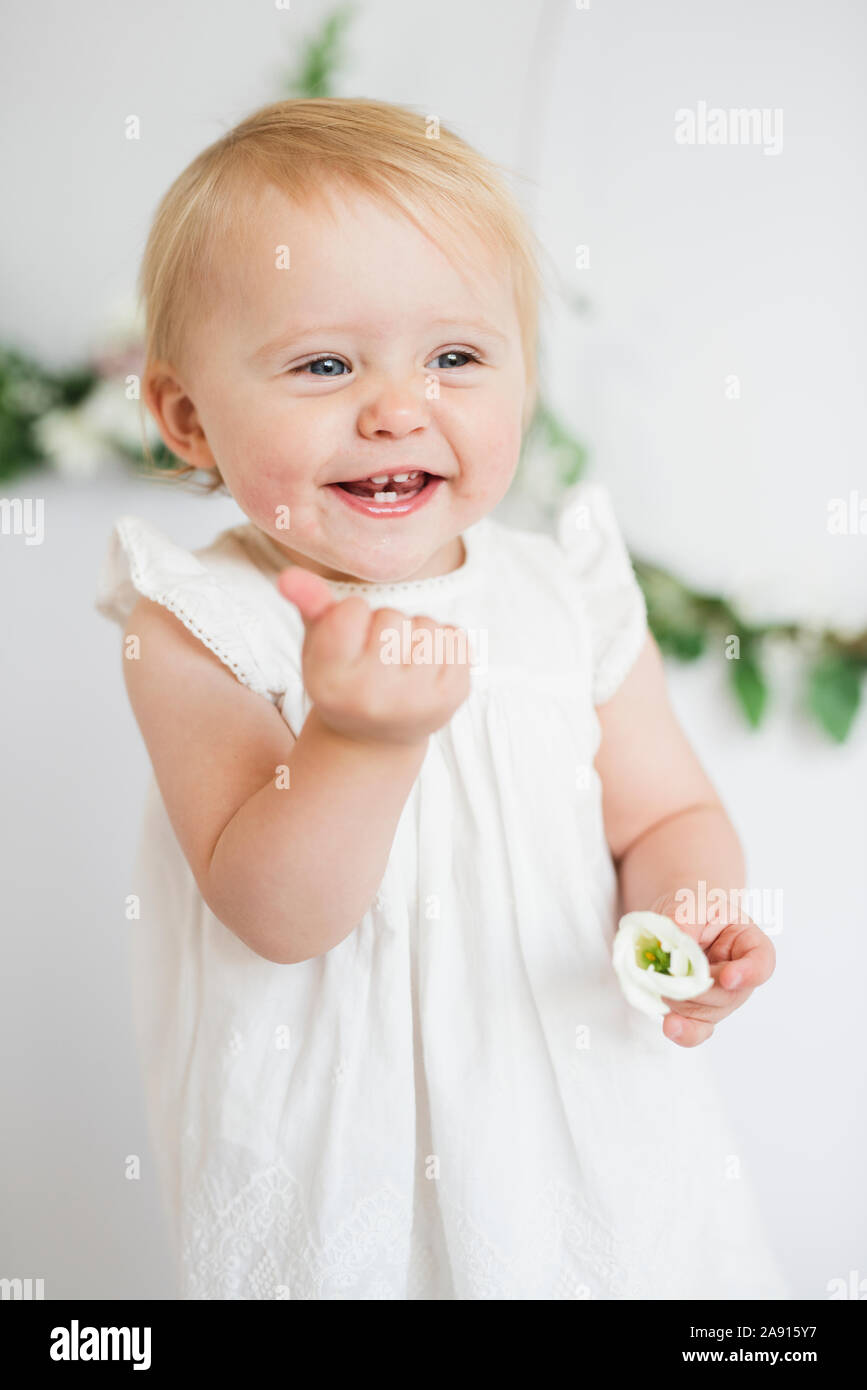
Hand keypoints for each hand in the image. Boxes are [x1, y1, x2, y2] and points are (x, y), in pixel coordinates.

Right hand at [277, 565, 471, 746]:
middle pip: (391, 617)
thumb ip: (308, 606)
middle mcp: (373, 697)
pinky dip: (444, 645)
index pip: (352, 610)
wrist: (377, 738)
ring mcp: (417, 701)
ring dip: (416, 634)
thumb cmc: (343, 679)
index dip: (352, 616)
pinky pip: (457, 639)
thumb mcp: (318, 646)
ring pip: (427, 626)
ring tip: (402, 664)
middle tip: (377, 657)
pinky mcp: (452, 699)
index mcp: (331, 683)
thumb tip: (289, 575)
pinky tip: (427, 670)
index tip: (349, 642)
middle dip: (386, 626)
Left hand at [648, 891, 776, 1046]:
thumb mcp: (692, 904)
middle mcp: (740, 976)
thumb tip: (675, 947)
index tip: (727, 978)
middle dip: (699, 990)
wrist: (676, 921)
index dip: (749, 973)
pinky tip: (672, 1025)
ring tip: (659, 984)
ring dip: (683, 1003)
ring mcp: (721, 998)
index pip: (762, 961)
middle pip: (729, 995)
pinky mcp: (699, 1012)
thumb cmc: (692, 910)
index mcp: (748, 943)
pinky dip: (683, 1029)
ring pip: (709, 1013)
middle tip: (671, 976)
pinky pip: (697, 1029)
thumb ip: (686, 922)